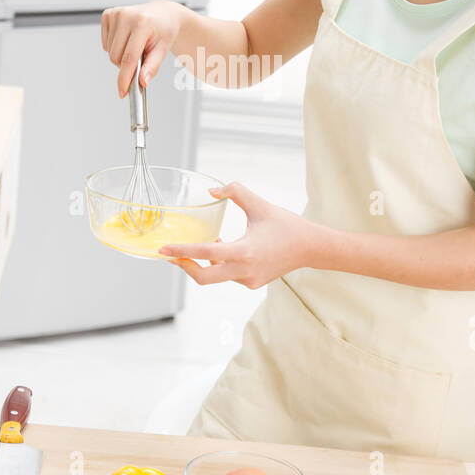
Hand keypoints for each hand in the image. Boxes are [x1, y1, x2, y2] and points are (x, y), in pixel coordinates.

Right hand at [100, 0, 182, 97]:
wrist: (162, 14)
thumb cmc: (164, 30)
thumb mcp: (163, 49)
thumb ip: (152, 67)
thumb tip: (142, 81)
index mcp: (142, 23)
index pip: (129, 57)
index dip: (124, 78)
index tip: (122, 91)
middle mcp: (126, 16)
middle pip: (116, 57)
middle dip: (126, 65)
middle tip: (140, 57)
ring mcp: (115, 14)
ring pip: (109, 52)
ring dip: (121, 55)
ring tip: (135, 46)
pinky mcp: (107, 15)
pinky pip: (105, 44)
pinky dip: (115, 47)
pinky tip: (126, 39)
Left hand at [158, 182, 317, 288]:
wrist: (310, 248)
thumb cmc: (286, 226)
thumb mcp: (260, 205)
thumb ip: (236, 192)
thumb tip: (212, 191)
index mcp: (245, 252)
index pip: (206, 254)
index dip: (182, 251)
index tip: (163, 250)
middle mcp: (244, 271)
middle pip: (203, 278)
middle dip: (184, 266)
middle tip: (169, 255)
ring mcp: (247, 280)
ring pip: (215, 276)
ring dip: (203, 263)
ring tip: (196, 246)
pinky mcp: (251, 283)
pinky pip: (227, 276)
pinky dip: (218, 264)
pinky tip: (220, 248)